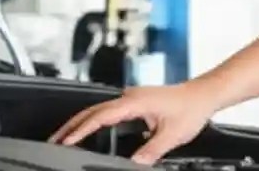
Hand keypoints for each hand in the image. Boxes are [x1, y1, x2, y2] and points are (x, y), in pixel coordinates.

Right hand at [48, 81, 218, 163]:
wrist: (204, 94)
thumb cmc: (191, 107)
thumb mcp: (172, 135)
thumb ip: (151, 151)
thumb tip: (135, 163)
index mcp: (135, 101)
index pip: (101, 116)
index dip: (81, 129)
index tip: (65, 140)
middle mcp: (131, 97)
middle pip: (93, 110)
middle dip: (72, 125)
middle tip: (54, 139)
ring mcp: (132, 98)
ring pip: (99, 109)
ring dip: (81, 122)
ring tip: (65, 136)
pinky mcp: (136, 102)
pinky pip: (109, 111)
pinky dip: (94, 120)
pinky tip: (89, 130)